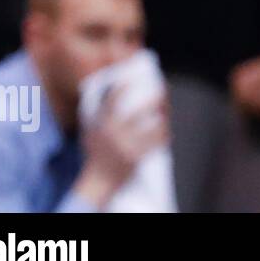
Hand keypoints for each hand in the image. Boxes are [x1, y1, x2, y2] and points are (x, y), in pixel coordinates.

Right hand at [75, 84, 168, 208]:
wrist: (99, 182)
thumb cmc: (96, 156)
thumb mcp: (92, 134)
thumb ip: (99, 116)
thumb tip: (110, 94)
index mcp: (102, 125)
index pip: (113, 100)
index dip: (122, 87)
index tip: (133, 78)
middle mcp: (114, 133)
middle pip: (141, 110)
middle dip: (156, 99)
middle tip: (163, 93)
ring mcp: (126, 145)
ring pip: (155, 126)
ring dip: (164, 118)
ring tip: (166, 113)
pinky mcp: (137, 157)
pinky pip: (157, 142)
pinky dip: (164, 135)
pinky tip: (167, 132)